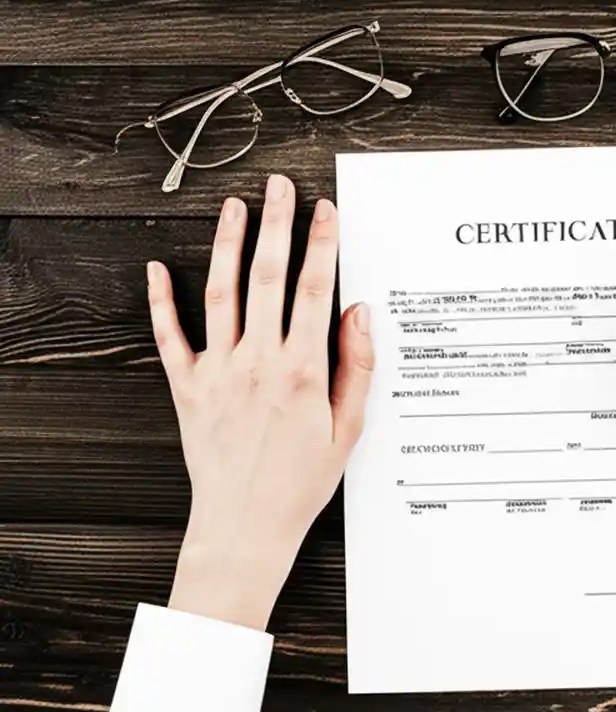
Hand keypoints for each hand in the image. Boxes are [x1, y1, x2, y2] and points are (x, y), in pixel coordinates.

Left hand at [146, 174, 373, 629]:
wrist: (246, 524)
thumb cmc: (302, 483)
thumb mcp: (349, 429)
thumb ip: (357, 367)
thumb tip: (359, 314)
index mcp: (303, 370)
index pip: (316, 290)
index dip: (323, 244)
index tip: (326, 210)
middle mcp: (258, 361)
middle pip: (268, 277)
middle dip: (276, 225)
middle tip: (279, 187)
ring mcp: (218, 371)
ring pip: (221, 293)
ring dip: (227, 244)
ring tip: (233, 207)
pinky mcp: (188, 387)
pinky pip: (171, 335)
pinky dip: (162, 300)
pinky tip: (159, 269)